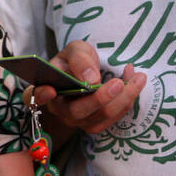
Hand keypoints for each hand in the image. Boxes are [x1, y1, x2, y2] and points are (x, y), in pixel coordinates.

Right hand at [26, 40, 144, 135]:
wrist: (84, 75)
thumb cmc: (74, 62)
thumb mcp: (75, 51)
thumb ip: (80, 60)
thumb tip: (91, 79)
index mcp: (47, 89)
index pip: (38, 96)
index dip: (42, 95)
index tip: (51, 90)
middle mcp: (60, 110)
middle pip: (78, 111)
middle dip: (101, 98)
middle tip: (120, 82)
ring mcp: (78, 121)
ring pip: (100, 117)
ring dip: (123, 99)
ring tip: (138, 76)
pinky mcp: (95, 124)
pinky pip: (113, 118)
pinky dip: (127, 100)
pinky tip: (134, 82)